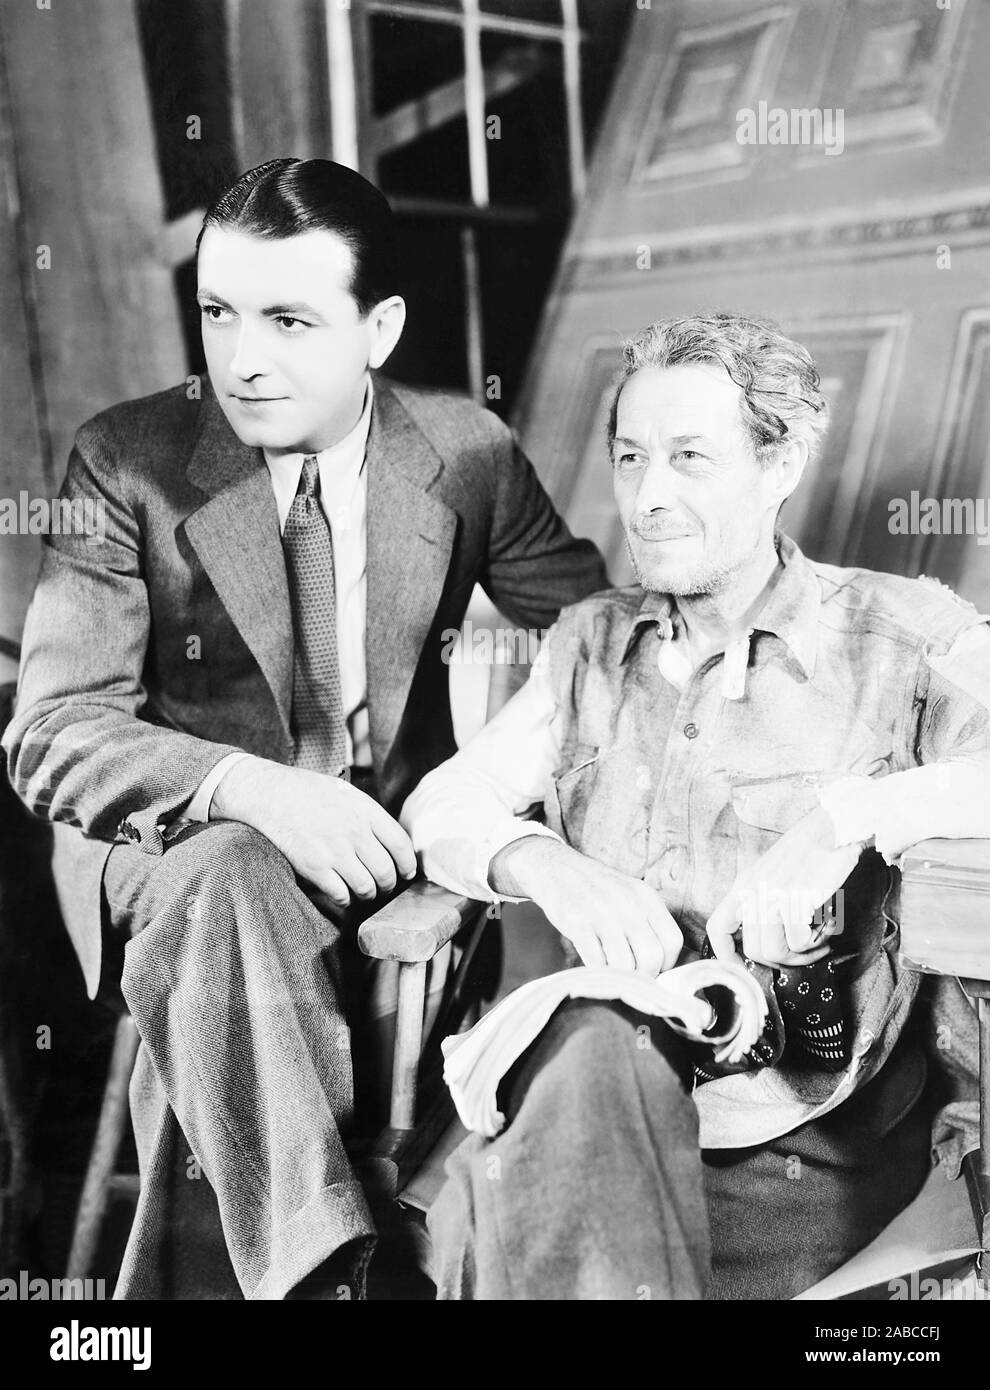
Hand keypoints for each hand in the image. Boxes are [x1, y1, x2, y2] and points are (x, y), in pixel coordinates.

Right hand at [211, 758, 416, 907]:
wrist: (269, 793)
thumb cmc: (308, 791)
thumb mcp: (347, 793)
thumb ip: (369, 815)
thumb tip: (391, 841)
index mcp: (366, 811)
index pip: (401, 846)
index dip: (409, 866)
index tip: (407, 873)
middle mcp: (354, 832)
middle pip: (386, 872)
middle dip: (388, 885)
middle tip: (384, 886)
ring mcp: (334, 851)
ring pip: (366, 888)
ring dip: (368, 894)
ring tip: (364, 892)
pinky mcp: (314, 867)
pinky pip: (341, 895)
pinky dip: (345, 899)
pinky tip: (342, 893)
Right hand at [490, 836, 682, 974]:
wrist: (558, 869)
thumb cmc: (599, 890)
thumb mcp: (631, 896)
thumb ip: (648, 923)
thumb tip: (661, 966)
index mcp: (647, 897)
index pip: (673, 941)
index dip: (667, 964)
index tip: (654, 969)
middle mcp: (628, 904)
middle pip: (652, 957)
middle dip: (644, 977)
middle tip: (632, 978)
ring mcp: (602, 913)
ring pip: (624, 964)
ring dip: (620, 979)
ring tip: (613, 975)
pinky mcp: (577, 923)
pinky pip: (595, 962)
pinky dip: (598, 974)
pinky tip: (595, 969)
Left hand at [706, 805, 861, 967]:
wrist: (831, 829)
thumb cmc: (808, 852)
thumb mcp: (771, 874)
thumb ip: (761, 902)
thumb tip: (765, 940)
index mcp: (743, 887)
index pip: (717, 928)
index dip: (726, 954)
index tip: (745, 967)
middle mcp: (752, 894)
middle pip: (753, 950)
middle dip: (782, 961)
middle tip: (805, 953)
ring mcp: (772, 898)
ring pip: (774, 952)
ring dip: (802, 955)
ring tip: (820, 940)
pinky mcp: (795, 902)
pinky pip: (799, 943)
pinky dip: (817, 941)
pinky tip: (828, 925)